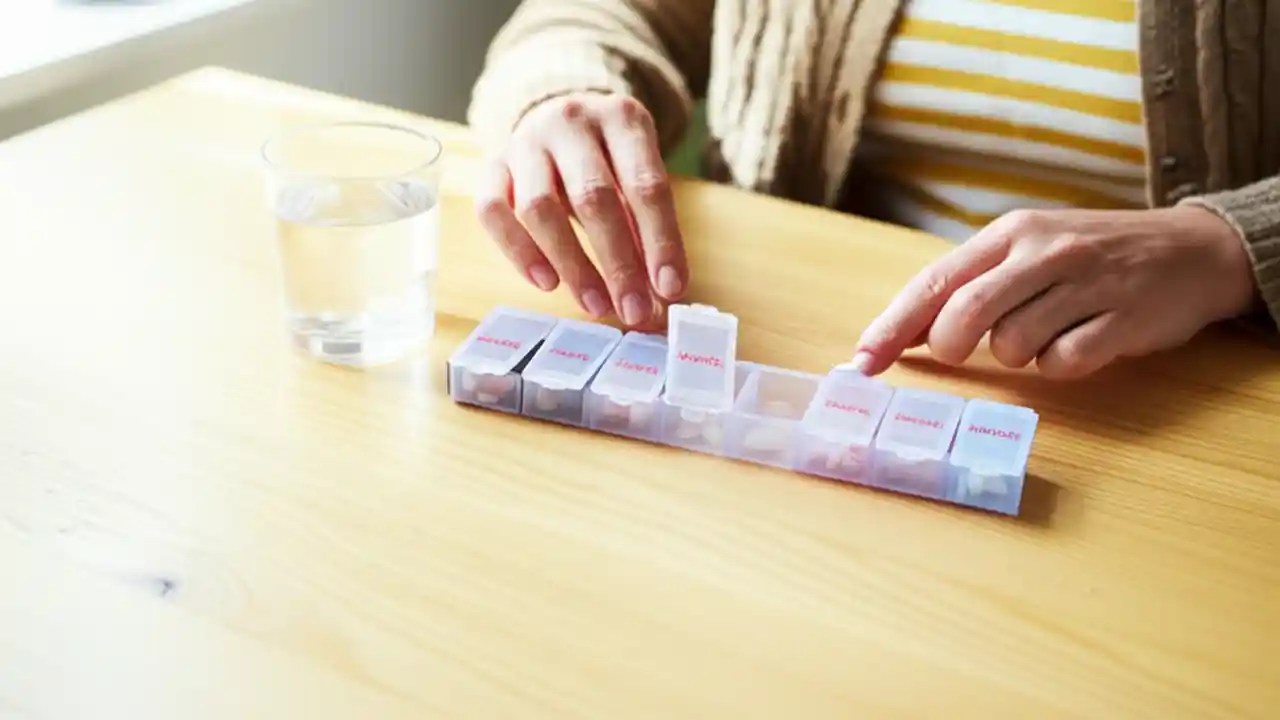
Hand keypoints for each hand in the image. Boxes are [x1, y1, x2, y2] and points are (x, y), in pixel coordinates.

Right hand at [474, 92, 686, 326]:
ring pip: (539, 207)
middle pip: (593, 197)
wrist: (556, 118)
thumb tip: (661, 294)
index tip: (670, 289)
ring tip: (596, 305)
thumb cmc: (608, 159)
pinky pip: (493, 211)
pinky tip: (547, 283)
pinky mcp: (491, 165)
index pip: (645, 184)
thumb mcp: (637, 175)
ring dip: (572, 265)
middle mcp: (570, 121)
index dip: (661, 241)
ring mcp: (525, 141)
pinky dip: (519, 252)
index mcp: (621, 118)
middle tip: (633, 311)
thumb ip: (648, 227)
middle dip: (618, 263)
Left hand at [852, 207, 1256, 378]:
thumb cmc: (1093, 256)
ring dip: (1018, 356)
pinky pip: (1063, 363)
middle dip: (951, 347)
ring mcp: (1085, 284)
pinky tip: (1081, 340)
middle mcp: (1042, 252)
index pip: (934, 283)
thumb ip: (968, 287)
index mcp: (1009, 234)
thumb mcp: (1027, 252)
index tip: (861, 364)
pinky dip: (1061, 365)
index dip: (891, 326)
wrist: (1193, 249)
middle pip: (963, 315)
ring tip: (1048, 330)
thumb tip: (902, 335)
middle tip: (965, 351)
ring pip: (1012, 347)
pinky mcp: (1122, 318)